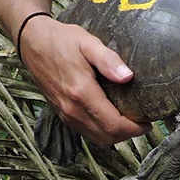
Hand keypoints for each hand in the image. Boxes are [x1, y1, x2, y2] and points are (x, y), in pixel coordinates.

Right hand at [20, 15, 149, 146]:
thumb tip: (128, 77)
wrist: (32, 41)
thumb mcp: (88, 42)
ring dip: (115, 136)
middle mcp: (72, 109)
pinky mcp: (62, 114)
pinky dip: (101, 133)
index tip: (147, 123)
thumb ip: (109, 60)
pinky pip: (86, 133)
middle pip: (107, 137)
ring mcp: (65, 114)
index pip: (113, 124)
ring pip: (96, 139)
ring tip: (128, 123)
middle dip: (128, 135)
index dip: (134, 129)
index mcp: (82, 93)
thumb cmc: (61, 40)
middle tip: (141, 123)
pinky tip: (110, 120)